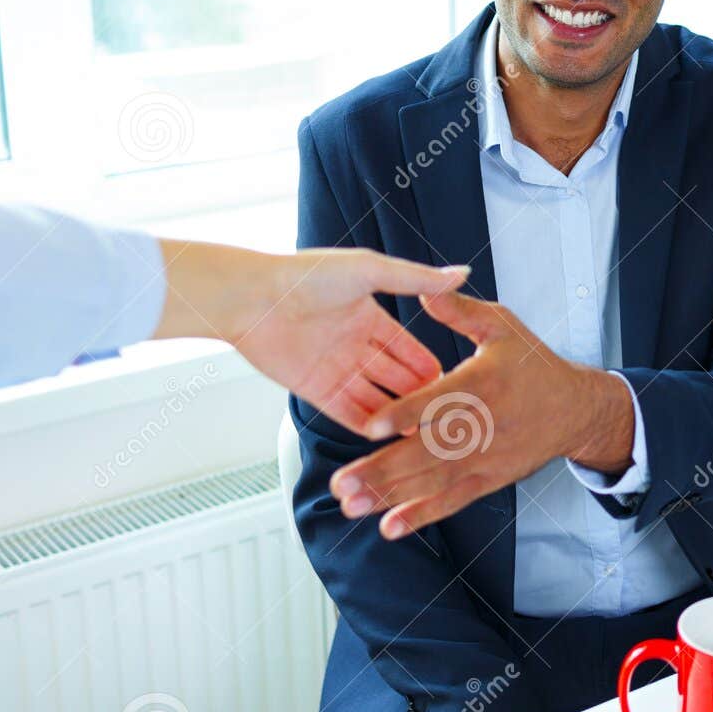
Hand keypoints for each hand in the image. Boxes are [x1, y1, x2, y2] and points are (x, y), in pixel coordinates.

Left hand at [154, 240, 467, 433]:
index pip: (407, 348)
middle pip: (393, 376)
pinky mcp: (312, 389)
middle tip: (444, 418)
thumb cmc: (305, 275)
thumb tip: (460, 274)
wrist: (252, 297)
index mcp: (368, 316)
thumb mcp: (369, 271)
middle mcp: (353, 344)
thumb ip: (416, 279)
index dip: (428, 367)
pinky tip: (386, 440)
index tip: (453, 384)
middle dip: (417, 396)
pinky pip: (345, 412)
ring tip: (421, 434)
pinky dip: (365, 425)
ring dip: (394, 415)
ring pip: (373, 397)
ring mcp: (333, 368)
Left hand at [329, 290, 635, 538]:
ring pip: (432, 480)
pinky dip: (422, 515)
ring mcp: (485, 457)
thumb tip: (424, 289)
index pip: (439, 401)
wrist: (575, 409)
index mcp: (482, 383)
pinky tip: (390, 526)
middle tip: (342, 484)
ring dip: (390, 495)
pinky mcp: (488, 480)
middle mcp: (483, 425)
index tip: (371, 427)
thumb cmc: (534, 364)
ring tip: (352, 506)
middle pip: (427, 451)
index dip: (404, 414)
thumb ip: (459, 311)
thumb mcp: (502, 326)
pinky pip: (452, 500)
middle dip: (381, 469)